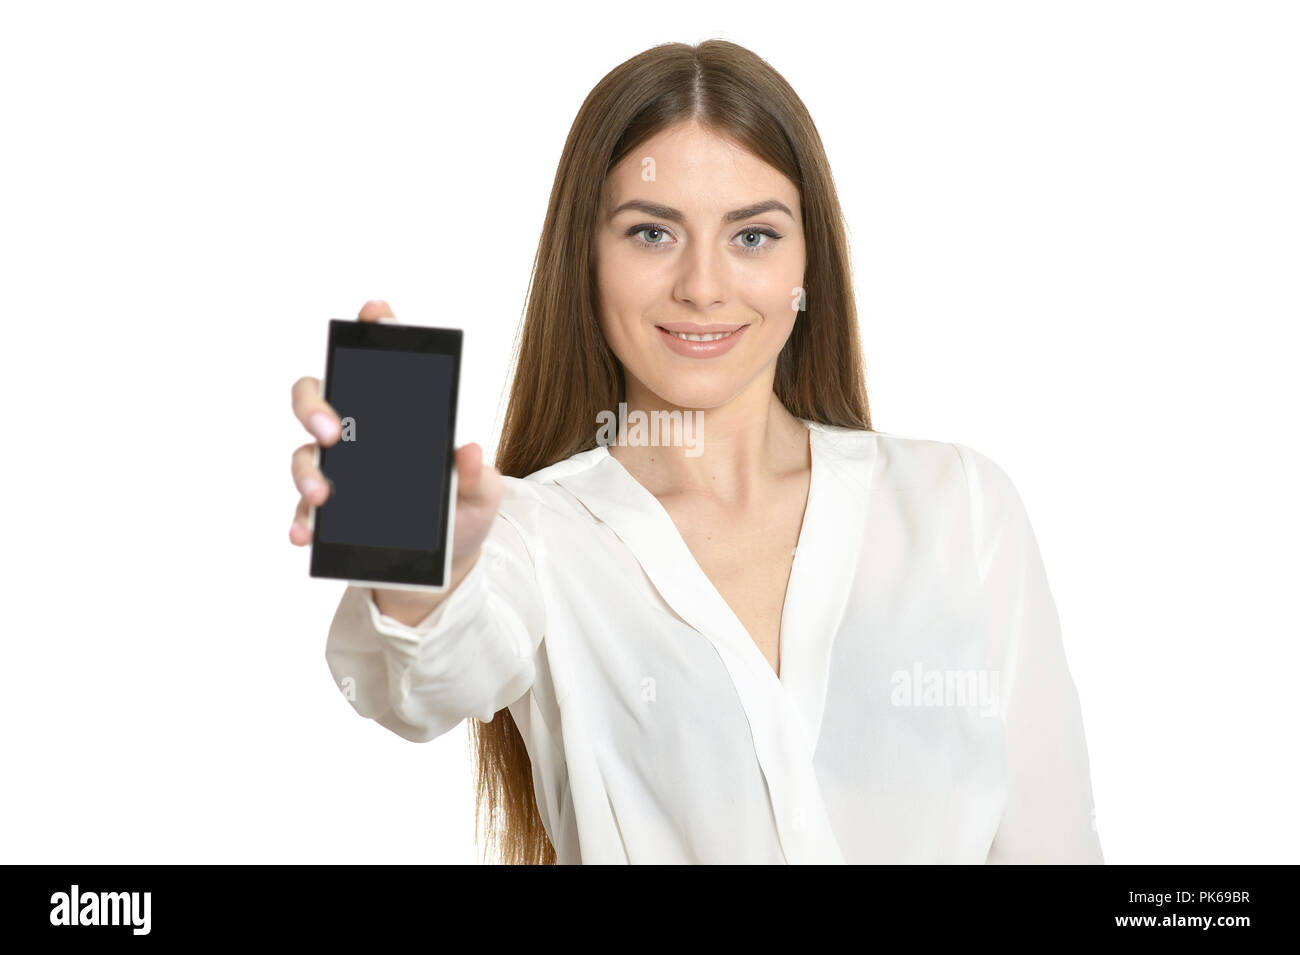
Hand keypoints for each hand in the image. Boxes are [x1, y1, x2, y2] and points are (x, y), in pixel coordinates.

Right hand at [290, 299, 503, 624]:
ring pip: (304, 453)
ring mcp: (337, 471)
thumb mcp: (481, 497)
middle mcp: (360, 435)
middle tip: (332, 428)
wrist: (444, 568)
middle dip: (315, 405)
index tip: (375, 312)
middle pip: (318, 397)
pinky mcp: (326, 513)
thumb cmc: (462, 517)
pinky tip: (305, 533)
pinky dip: (301, 519)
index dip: (375, 329)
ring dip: (307, 471)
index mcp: (399, 417)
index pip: (381, 362)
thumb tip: (470, 449)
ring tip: (322, 496)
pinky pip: (303, 509)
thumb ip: (476, 476)